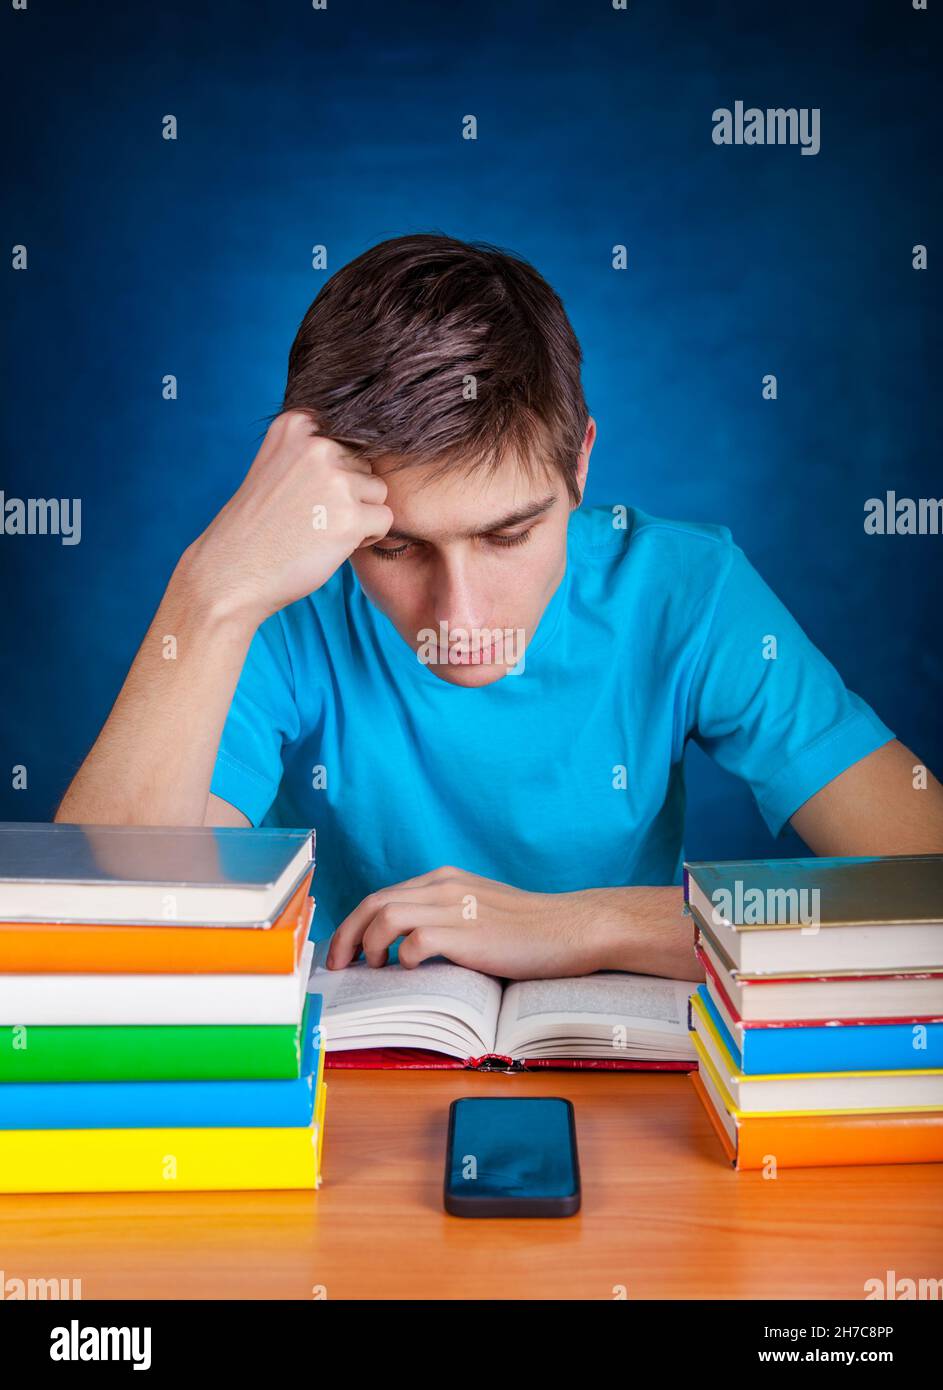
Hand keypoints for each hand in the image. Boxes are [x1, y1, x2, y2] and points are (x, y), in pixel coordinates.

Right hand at [182, 410, 392, 625]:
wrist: (232, 570)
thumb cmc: (258, 524)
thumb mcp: (276, 464)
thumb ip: (312, 449)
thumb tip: (372, 442)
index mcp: (296, 424)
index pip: (348, 437)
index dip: (335, 471)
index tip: (307, 491)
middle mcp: (316, 445)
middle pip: (364, 464)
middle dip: (348, 492)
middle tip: (312, 516)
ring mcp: (334, 480)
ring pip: (378, 491)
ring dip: (359, 514)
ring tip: (322, 530)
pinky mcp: (349, 516)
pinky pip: (385, 519)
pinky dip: (367, 537)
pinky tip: (334, 544)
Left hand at [326, 865, 611, 978]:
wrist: (572, 928)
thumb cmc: (529, 928)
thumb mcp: (479, 909)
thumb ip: (445, 915)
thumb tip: (406, 945)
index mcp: (444, 880)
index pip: (381, 895)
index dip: (354, 924)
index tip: (345, 950)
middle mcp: (443, 887)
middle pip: (373, 902)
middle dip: (347, 935)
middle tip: (339, 965)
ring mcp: (455, 908)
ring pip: (386, 916)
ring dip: (370, 946)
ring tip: (374, 970)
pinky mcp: (467, 933)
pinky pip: (416, 941)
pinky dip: (403, 957)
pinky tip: (409, 970)